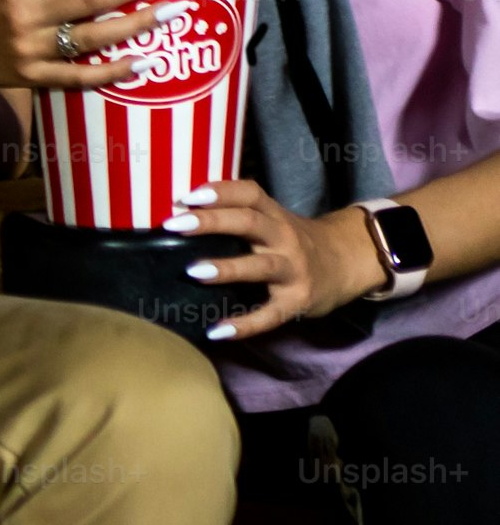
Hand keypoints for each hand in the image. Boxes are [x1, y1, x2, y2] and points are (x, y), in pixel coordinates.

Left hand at [166, 180, 388, 339]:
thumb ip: (240, 214)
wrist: (348, 262)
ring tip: (192, 271)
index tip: (186, 196)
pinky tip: (216, 332)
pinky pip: (270, 315)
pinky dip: (244, 324)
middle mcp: (285, 239)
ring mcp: (293, 271)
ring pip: (261, 267)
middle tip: (175, 225)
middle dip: (213, 222)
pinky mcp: (297, 302)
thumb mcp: (274, 220)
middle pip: (250, 223)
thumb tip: (181, 212)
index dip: (221, 192)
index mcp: (275, 216)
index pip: (250, 195)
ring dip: (228, 268)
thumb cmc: (293, 241)